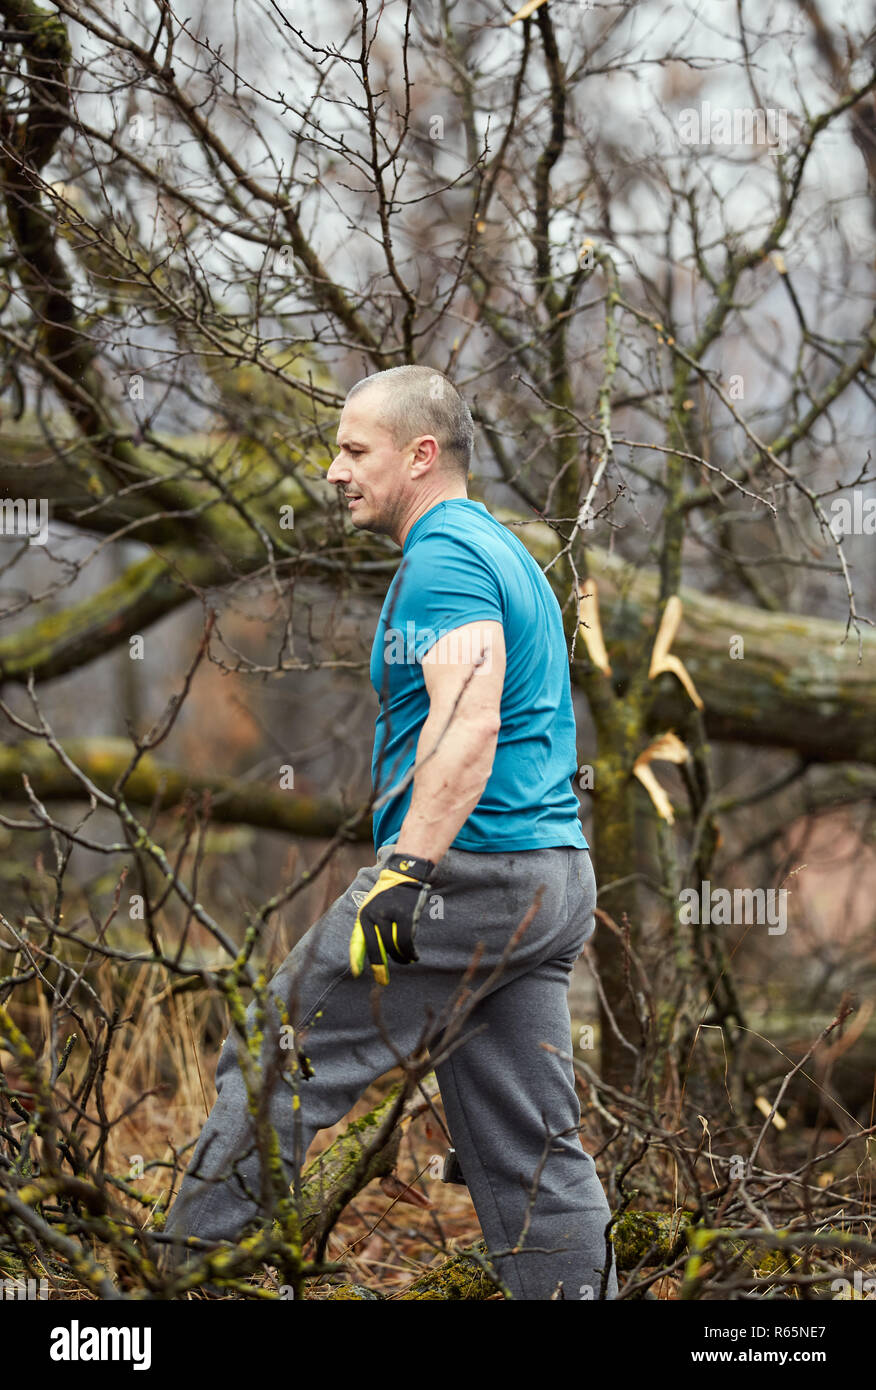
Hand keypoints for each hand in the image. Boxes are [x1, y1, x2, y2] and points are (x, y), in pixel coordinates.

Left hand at [349, 852, 435, 985]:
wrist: (405, 874)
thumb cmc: (388, 895)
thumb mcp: (372, 907)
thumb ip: (369, 928)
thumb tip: (366, 954)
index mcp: (363, 915)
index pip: (358, 941)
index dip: (357, 959)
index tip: (357, 974)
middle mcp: (373, 915)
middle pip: (376, 949)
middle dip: (379, 968)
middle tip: (383, 981)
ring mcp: (390, 915)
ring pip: (393, 948)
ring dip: (400, 959)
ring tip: (406, 961)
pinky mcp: (406, 916)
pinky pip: (407, 942)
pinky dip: (410, 953)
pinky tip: (414, 956)